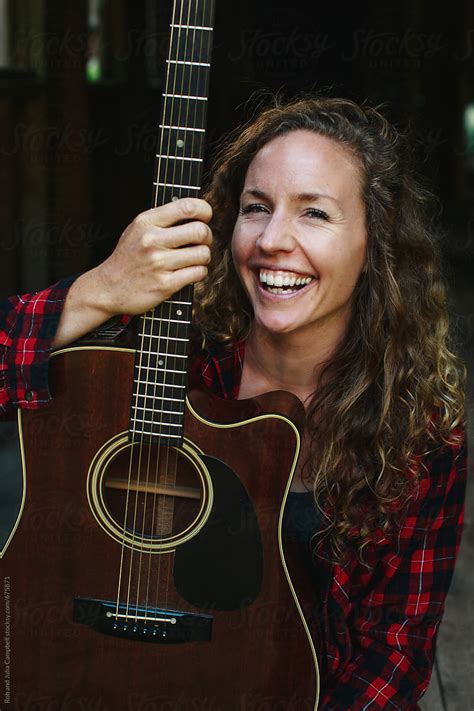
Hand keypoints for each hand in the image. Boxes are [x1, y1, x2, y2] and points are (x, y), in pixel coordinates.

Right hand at [93, 197, 212, 316]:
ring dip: (204, 257)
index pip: (186, 206)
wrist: (108, 288)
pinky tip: (189, 272)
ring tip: (194, 259)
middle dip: (207, 236)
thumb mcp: (137, 229)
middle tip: (202, 242)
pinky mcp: (165, 285)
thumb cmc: (128, 257)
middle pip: (200, 231)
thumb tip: (196, 211)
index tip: (205, 216)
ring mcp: (158, 264)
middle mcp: (152, 240)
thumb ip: (162, 219)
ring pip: (203, 254)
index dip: (204, 210)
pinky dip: (199, 273)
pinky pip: (198, 273)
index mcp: (146, 222)